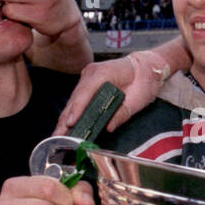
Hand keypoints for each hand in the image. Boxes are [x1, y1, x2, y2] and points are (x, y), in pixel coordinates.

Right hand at [53, 49, 171, 134]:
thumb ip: (122, 113)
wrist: (146, 67)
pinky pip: (77, 99)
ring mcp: (87, 77)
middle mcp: (91, 73)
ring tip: (59, 135)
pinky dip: (71, 113)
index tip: (70, 122)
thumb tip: (108, 127)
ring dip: (65, 118)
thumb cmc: (143, 80)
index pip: (86, 92)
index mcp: (104, 73)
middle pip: (75, 98)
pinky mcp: (87, 83)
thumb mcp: (138, 99)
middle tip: (59, 136)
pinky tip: (66, 126)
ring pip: (73, 100)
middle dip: (66, 119)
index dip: (77, 109)